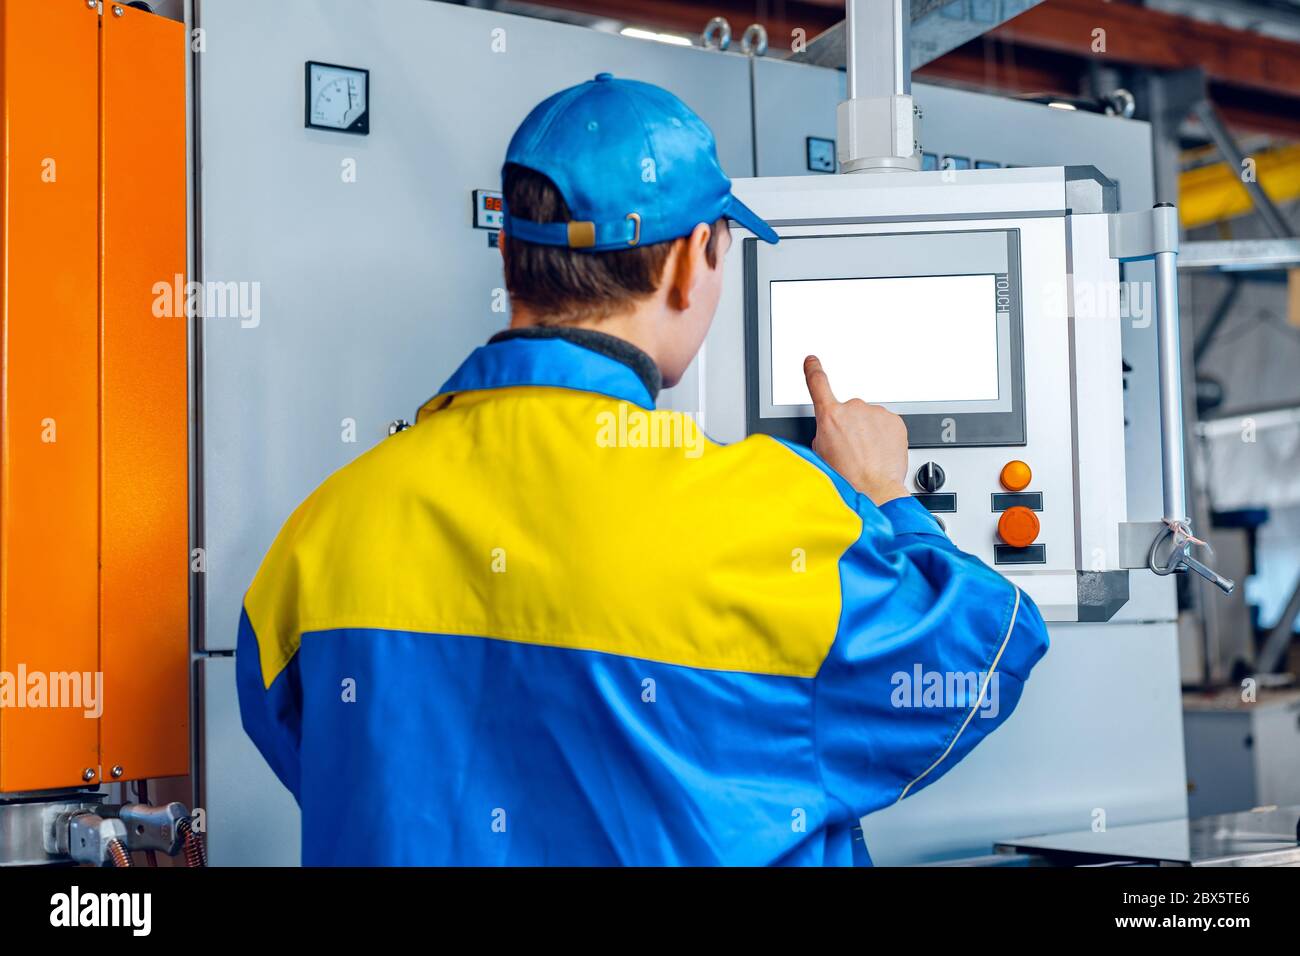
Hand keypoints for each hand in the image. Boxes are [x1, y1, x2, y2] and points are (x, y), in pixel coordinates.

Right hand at [803, 355, 909, 505]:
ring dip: (868, 434)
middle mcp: (854, 409)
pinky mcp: (895, 421)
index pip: (818, 384)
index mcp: (830, 416)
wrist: (874, 489)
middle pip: (850, 412)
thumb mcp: (820, 454)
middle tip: (852, 451)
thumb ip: (825, 432)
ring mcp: (876, 414)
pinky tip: (880, 454)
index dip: (813, 370)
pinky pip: (886, 425)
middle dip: (851, 428)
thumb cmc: (847, 477)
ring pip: (870, 420)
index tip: (812, 361)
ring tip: (867, 457)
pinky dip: (884, 437)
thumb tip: (831, 430)